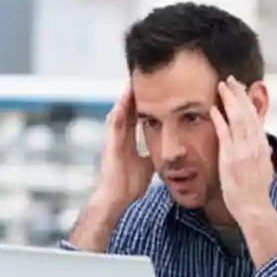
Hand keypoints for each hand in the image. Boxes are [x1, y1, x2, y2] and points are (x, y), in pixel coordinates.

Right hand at [91, 84, 152, 207]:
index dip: (142, 104)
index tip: (150, 90)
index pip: (135, 118)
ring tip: (132, 81)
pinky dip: (119, 109)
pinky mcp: (110, 143)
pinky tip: (124, 97)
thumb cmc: (129, 186)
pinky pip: (115, 122)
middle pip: (127, 111)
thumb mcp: (146, 167)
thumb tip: (166, 153)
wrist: (116, 198)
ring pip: (119, 112)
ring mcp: (113, 140)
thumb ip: (151, 156)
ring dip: (125, 97)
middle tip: (140, 78)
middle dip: (133, 95)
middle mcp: (119, 138)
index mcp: (127, 142)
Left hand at [212, 77, 274, 222]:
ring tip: (221, 86)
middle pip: (246, 112)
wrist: (255, 208)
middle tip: (229, 79)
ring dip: (229, 100)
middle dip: (238, 94)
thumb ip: (264, 155)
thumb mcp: (265, 169)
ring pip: (237, 118)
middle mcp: (254, 145)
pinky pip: (224, 134)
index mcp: (262, 146)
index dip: (247, 101)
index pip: (254, 117)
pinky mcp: (231, 159)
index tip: (240, 88)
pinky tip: (212, 108)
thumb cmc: (257, 193)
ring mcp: (243, 151)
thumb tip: (268, 149)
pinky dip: (219, 120)